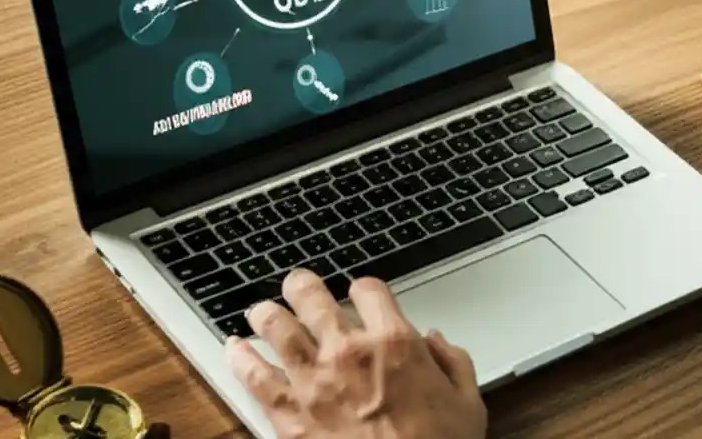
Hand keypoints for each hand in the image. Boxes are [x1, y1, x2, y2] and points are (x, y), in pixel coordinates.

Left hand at [226, 271, 487, 438]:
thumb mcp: (467, 404)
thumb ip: (453, 363)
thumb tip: (438, 343)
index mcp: (395, 342)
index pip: (369, 289)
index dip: (364, 288)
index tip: (361, 294)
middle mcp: (348, 351)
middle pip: (312, 296)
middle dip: (302, 286)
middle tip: (298, 286)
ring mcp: (313, 381)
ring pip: (276, 326)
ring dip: (267, 314)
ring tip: (262, 311)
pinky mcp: (288, 414)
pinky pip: (254, 376)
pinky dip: (239, 358)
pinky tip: (234, 349)